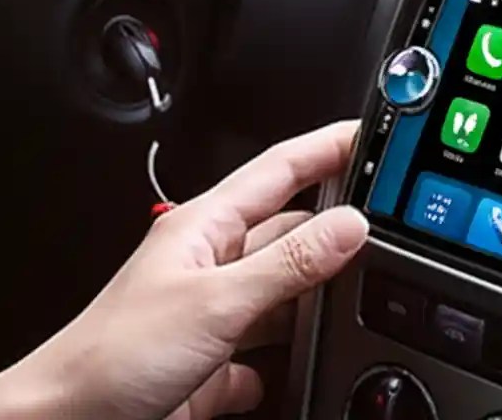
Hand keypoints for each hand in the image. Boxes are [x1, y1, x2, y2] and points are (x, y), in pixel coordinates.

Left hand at [0, 121, 369, 419]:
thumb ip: (288, 264)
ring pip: (285, 294)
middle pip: (291, 232)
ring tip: (360, 297)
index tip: (376, 135)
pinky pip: (267, 354)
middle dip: (338, 230)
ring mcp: (212, 315)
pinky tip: (304, 366)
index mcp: (206, 228)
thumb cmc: (109, 359)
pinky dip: (289, 361)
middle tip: (391, 227)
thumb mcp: (215, 303)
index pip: (282, 169)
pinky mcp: (212, 366)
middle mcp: (211, 265)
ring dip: (317, 301)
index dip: (330, 146)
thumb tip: (349, 227)